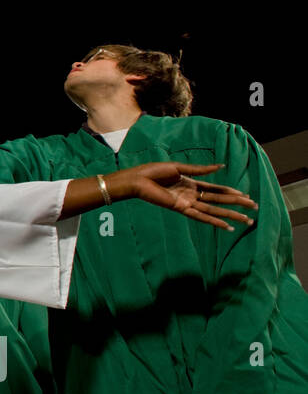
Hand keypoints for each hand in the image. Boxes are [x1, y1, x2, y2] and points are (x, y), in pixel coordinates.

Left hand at [126, 163, 256, 230]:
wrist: (137, 179)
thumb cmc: (153, 171)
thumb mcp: (180, 168)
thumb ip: (200, 170)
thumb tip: (221, 166)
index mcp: (191, 184)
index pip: (216, 190)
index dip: (230, 193)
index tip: (245, 195)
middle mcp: (191, 195)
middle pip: (219, 201)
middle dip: (237, 205)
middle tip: (254, 208)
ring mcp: (187, 203)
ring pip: (214, 211)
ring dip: (231, 216)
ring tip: (247, 221)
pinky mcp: (181, 209)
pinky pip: (200, 217)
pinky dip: (214, 222)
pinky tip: (226, 227)